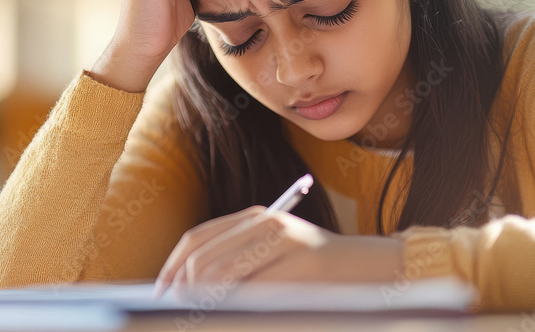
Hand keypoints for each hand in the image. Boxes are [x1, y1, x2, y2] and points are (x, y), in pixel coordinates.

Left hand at [152, 205, 404, 300]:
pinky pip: (255, 288)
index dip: (172, 269)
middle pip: (205, 256)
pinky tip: (230, 314)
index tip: (160, 296)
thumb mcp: (274, 260)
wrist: (373, 268)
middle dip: (184, 290)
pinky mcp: (302, 261)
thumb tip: (187, 294)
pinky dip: (236, 303)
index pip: (197, 240)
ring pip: (223, 273)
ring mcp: (284, 240)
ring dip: (205, 301)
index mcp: (255, 217)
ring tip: (198, 317)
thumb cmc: (318, 274)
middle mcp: (266, 222)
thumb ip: (237, 267)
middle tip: (176, 313)